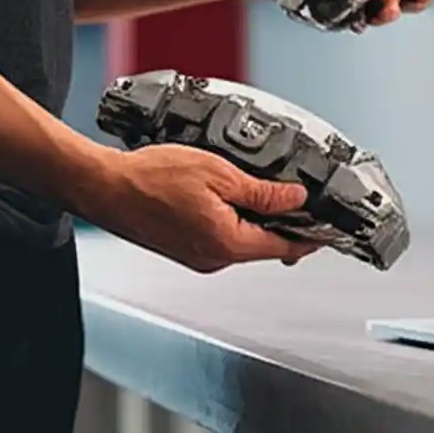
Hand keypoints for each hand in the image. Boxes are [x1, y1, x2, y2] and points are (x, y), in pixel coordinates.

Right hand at [77, 144, 323, 271]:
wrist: (104, 187)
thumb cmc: (150, 179)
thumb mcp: (220, 174)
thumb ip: (263, 192)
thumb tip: (295, 199)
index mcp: (227, 244)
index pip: (284, 247)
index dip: (311, 237)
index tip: (329, 229)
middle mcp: (214, 258)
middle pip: (266, 245)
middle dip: (286, 224)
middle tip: (301, 200)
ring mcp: (198, 257)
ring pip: (243, 240)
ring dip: (257, 220)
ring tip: (261, 190)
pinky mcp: (185, 250)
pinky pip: (222, 237)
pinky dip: (234, 222)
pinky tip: (231, 199)